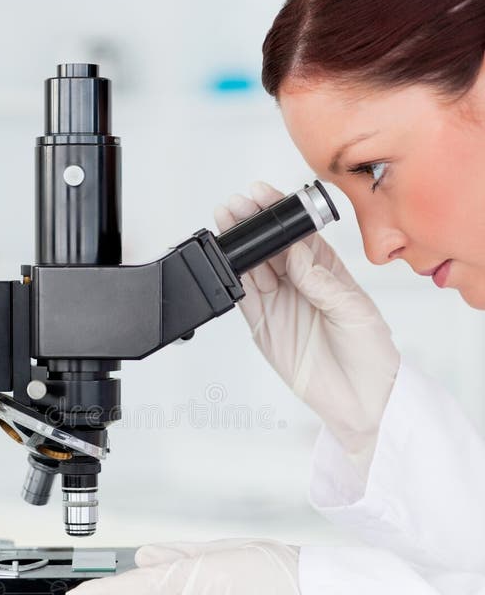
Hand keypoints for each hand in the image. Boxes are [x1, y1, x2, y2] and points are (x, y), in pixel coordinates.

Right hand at [215, 181, 399, 479]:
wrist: (362, 399)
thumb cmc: (370, 354)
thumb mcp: (355, 310)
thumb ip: (322, 281)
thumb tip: (296, 255)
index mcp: (327, 270)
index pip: (298, 234)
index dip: (279, 213)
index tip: (264, 195)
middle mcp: (300, 284)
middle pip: (269, 247)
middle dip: (252, 223)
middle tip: (236, 205)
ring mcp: (280, 305)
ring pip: (252, 268)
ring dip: (237, 246)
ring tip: (225, 223)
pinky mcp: (264, 328)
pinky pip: (243, 299)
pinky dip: (232, 280)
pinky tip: (225, 260)